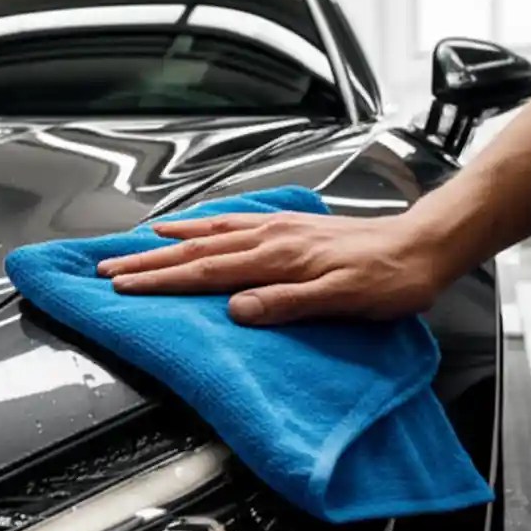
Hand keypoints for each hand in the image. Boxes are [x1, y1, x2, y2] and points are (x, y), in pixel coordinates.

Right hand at [96, 211, 452, 325]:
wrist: (424, 245)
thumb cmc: (390, 278)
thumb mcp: (343, 300)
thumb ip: (287, 303)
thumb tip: (237, 309)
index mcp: (277, 258)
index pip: (204, 271)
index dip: (160, 280)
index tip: (123, 287)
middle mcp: (270, 238)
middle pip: (194, 250)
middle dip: (147, 262)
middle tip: (107, 271)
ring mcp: (277, 229)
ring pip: (208, 233)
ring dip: (167, 242)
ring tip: (134, 246)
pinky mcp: (288, 226)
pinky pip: (232, 221)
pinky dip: (202, 223)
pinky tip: (192, 224)